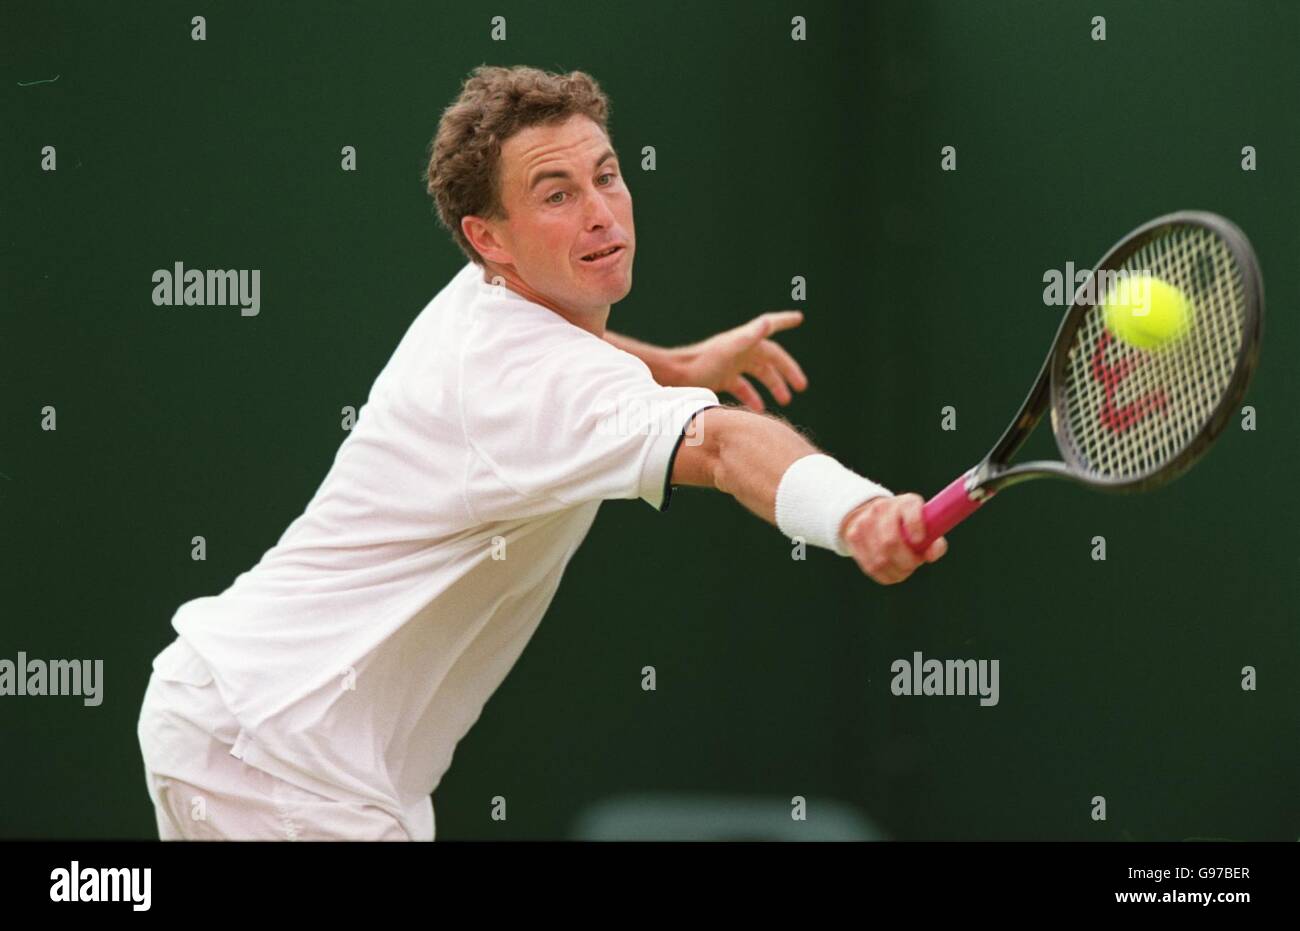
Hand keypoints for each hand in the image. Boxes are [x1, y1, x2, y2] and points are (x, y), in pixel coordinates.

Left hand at [676, 311, 807, 410]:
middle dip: (786, 370)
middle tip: (801, 386)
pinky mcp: (722, 378)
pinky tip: (757, 410)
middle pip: (769, 358)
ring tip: (785, 401)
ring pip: (758, 374)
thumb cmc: (699, 364)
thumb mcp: (727, 350)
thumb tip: (767, 322)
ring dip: (772, 385)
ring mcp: (731, 364)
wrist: (673, 377)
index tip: (799, 318)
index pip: (768, 327)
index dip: (784, 321)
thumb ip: (748, 337)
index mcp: (744, 340)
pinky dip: (752, 397)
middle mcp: (739, 349)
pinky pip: (743, 387)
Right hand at [839, 494, 947, 584]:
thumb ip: (934, 542)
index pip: (910, 509)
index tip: (919, 540)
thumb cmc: (907, 527)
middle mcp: (882, 508)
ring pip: (880, 560)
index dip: (915, 526)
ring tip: (904, 567)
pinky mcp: (852, 536)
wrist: (871, 515)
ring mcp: (864, 522)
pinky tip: (892, 570)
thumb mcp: (924, 528)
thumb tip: (930, 556)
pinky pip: (871, 567)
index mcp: (905, 503)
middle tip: (914, 564)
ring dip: (897, 570)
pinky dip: (886, 574)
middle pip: (890, 542)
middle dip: (907, 561)